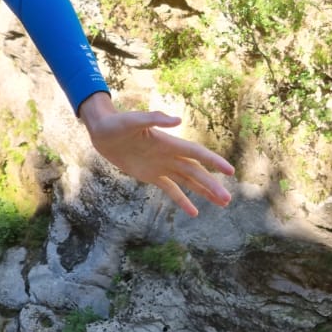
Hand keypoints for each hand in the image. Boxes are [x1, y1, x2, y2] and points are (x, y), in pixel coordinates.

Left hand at [77, 93, 233, 217]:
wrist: (102, 131)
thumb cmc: (117, 123)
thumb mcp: (132, 120)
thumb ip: (154, 119)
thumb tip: (177, 120)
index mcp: (168, 143)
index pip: (196, 153)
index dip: (213, 161)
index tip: (229, 171)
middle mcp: (169, 156)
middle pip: (196, 172)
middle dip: (212, 185)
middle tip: (227, 199)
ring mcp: (161, 166)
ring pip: (188, 182)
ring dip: (204, 192)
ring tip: (222, 204)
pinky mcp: (151, 175)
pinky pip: (171, 190)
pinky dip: (183, 201)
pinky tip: (194, 212)